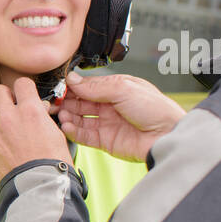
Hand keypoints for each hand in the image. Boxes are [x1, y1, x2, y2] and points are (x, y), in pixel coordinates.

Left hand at [0, 78, 72, 180]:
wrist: (39, 186)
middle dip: (4, 95)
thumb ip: (41, 116)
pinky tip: (2, 141)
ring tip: (2, 122)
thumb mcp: (55, 132)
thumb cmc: (53, 163)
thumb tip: (38, 109)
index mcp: (30, 110)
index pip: (21, 83)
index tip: (24, 93)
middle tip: (10, 104)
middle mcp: (9, 118)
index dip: (24, 87)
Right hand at [56, 71, 185, 162]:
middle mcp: (109, 106)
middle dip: (66, 102)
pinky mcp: (105, 141)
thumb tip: (73, 80)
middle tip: (53, 102)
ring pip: (80, 119)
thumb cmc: (156, 110)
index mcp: (116, 89)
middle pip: (80, 102)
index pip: (87, 86)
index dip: (72, 87)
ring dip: (68, 116)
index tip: (59, 88)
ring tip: (60, 114)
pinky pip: (84, 136)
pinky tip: (67, 126)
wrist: (167, 135)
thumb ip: (96, 86)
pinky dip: (73, 131)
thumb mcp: (124, 89)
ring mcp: (107, 124)